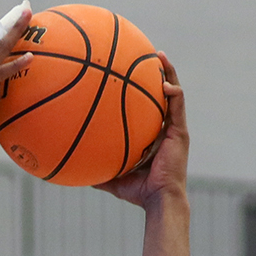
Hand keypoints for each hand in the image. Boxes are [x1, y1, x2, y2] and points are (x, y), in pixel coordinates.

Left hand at [96, 56, 189, 207]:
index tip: (131, 73)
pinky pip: (178, 106)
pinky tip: (166, 83)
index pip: (149, 107)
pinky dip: (174, 93)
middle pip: (162, 94)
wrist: (160, 200)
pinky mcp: (181, 133)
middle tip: (147, 56)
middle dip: (157, 73)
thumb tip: (74, 169)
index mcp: (154, 135)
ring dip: (169, 73)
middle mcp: (166, 129)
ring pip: (174, 94)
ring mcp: (175, 129)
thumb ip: (98, 169)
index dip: (144, 90)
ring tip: (159, 55)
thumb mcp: (113, 177)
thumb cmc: (139, 192)